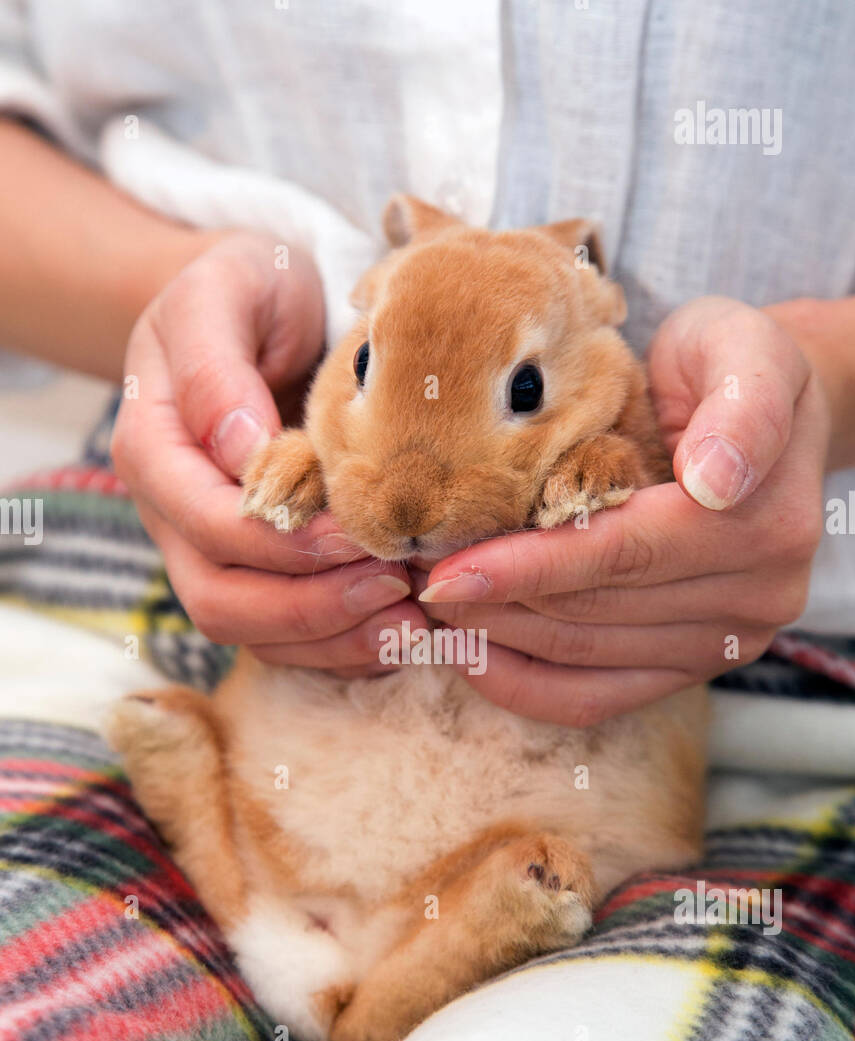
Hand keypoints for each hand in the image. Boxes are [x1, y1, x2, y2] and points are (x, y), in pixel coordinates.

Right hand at [112, 232, 425, 675]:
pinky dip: (342, 646)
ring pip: (253, 634)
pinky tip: (401, 630)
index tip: (361, 534)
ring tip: (412, 621)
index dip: (284, 544)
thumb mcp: (226, 290)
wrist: (251, 311)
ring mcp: (208, 550)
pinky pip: (286, 637)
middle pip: (221, 602)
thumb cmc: (244, 290)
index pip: (209, 524)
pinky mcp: (253, 569)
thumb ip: (219, 363)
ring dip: (333, 640)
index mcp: (153, 448)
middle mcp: (172, 515)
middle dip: (311, 609)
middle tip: (397, 588)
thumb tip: (242, 447)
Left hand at [415, 297, 829, 724]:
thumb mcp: (745, 348)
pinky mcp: (688, 670)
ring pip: (580, 657)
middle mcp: (753, 599)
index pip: (621, 554)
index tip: (444, 570)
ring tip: (423, 603)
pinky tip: (467, 653)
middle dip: (491, 600)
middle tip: (408, 576)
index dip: (527, 567)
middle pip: (592, 613)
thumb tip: (713, 482)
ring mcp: (722, 644)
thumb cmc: (730, 368)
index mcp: (765, 524)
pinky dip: (521, 684)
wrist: (765, 419)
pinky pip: (592, 698)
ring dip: (494, 636)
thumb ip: (744, 402)